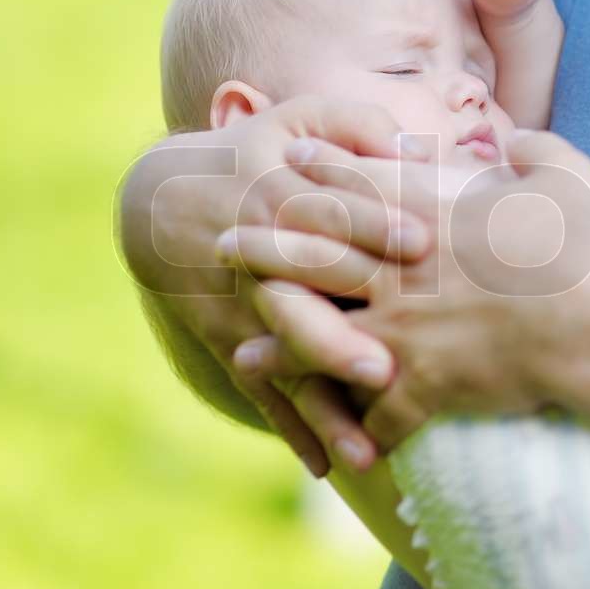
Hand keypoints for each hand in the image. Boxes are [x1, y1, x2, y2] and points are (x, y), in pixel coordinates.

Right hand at [118, 95, 433, 471]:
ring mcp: (243, 308)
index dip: (375, 222)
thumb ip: (360, 128)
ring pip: (285, 359)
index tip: (423, 241)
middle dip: (343, 331)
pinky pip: (264, 392)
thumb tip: (416, 151)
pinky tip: (327, 467)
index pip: (331, 208)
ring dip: (323, 404)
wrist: (166, 202)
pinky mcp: (234, 345)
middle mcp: (258, 257)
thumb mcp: (302, 121)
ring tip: (366, 451)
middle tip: (389, 367)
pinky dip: (293, 429)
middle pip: (302, 295)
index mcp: (280, 193)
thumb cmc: (263, 153)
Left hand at [223, 130, 589, 450]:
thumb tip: (522, 141)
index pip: (361, 185)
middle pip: (312, 255)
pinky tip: (338, 446)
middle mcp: (403, 270)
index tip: (287, 160)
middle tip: (223, 244)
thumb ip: (536, 151)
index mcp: (434, 215)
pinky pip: (376, 412)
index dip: (321, 169)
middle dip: (264, 250)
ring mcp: (406, 330)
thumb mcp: (568, 175)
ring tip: (241, 352)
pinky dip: (356, 431)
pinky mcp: (425, 386)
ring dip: (279, 348)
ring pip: (320, 338)